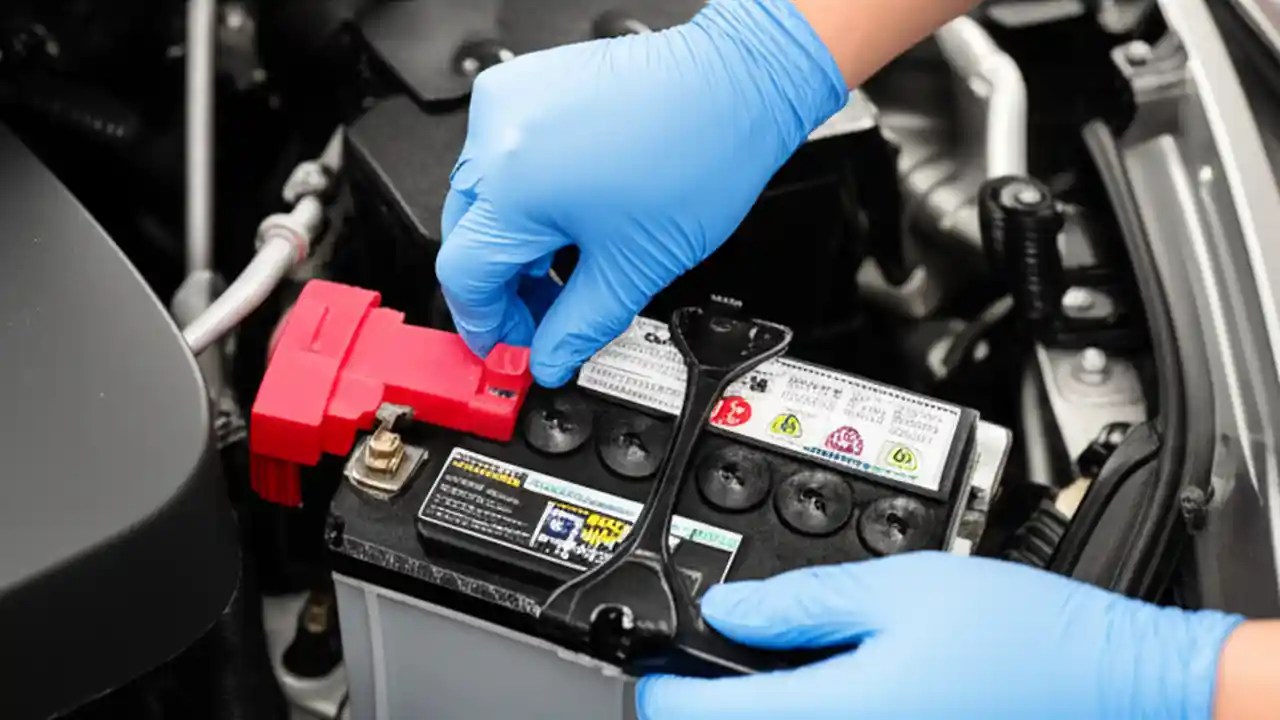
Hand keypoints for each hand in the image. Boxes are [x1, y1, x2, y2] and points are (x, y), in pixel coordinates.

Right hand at [435, 0, 846, 385]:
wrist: (736, 84)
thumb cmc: (699, 154)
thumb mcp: (635, 267)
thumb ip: (579, 326)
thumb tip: (550, 358)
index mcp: (514, 185)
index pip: (464, 275)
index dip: (484, 324)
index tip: (507, 346)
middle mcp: (496, 135)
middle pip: (467, 235)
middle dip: (500, 286)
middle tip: (537, 321)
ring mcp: (507, 102)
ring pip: (481, 196)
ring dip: (511, 242)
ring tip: (558, 272)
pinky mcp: (524, 84)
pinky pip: (499, 155)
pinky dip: (521, 195)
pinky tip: (561, 220)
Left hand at [637, 552, 1244, 719]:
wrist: (1116, 686)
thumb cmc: (1026, 638)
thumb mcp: (900, 587)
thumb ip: (801, 602)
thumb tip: (729, 608)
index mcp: (836, 714)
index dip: (659, 690)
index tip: (650, 664)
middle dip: (703, 704)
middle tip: (702, 663)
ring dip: (755, 713)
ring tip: (764, 668)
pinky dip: (806, 719)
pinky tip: (821, 691)